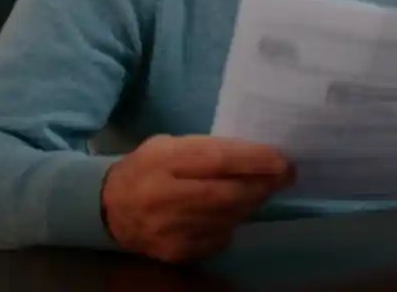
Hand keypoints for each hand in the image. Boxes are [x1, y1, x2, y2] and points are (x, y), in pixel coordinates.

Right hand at [101, 134, 293, 262]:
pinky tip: (232, 212)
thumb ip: (206, 149)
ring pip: (227, 218)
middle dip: (262, 184)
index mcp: (162, 162)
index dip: (254, 161)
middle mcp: (164, 197)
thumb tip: (254, 155)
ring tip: (263, 189)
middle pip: (227, 194)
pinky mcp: (176, 252)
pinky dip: (231, 223)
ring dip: (251, 203)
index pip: (217, 160)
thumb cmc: (148, 168)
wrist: (110, 209)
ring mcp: (170, 230)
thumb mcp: (169, 145)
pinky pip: (218, 238)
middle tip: (286, 175)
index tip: (282, 160)